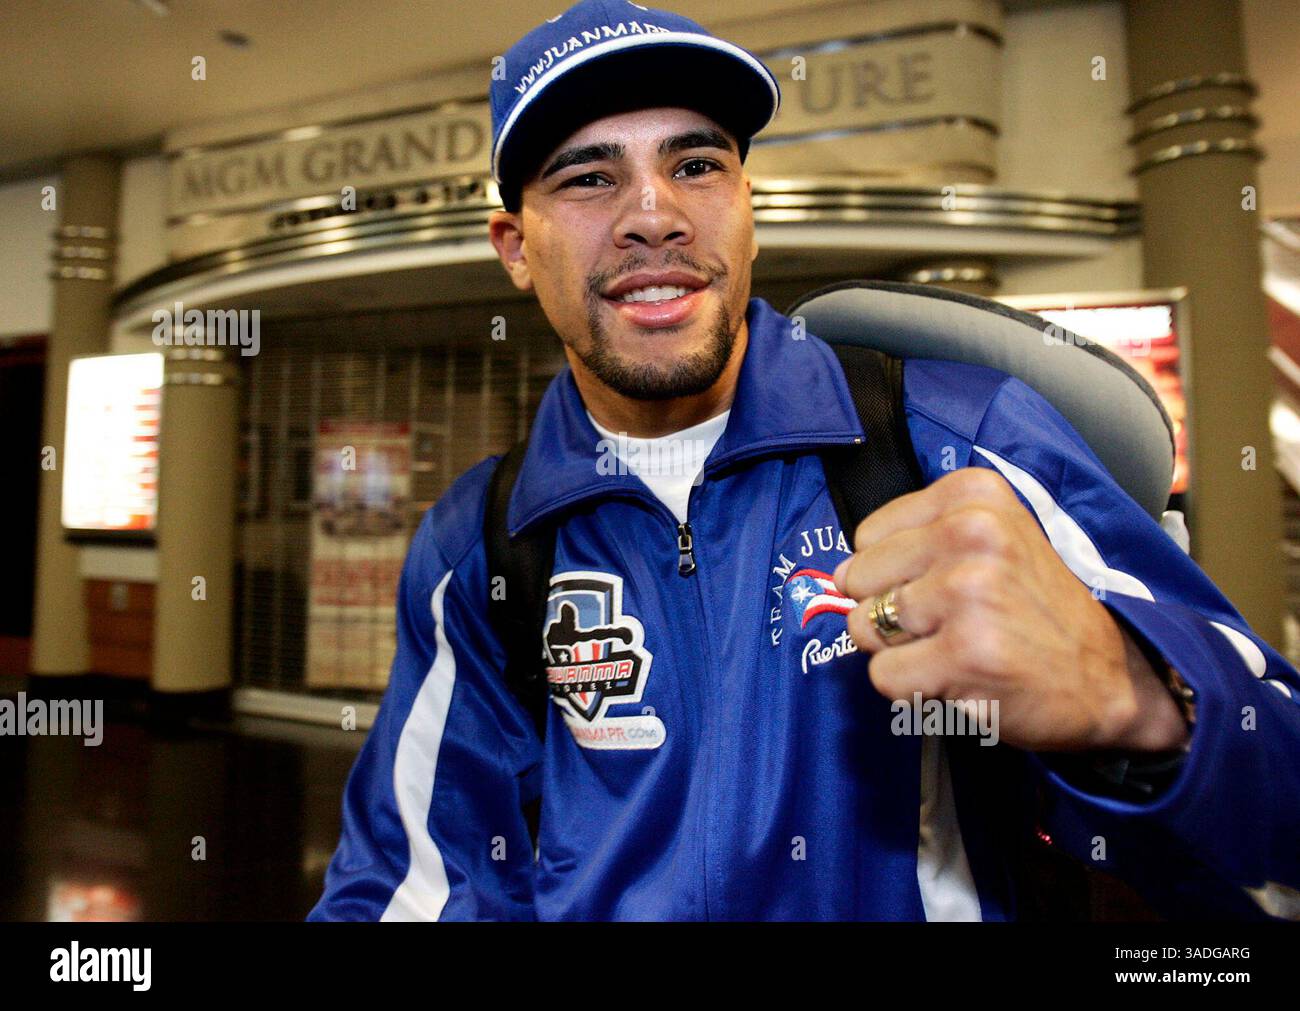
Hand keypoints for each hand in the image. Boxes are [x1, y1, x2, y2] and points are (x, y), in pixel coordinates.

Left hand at [831, 468, 1190, 751]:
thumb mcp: (994, 540)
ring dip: (900, 653)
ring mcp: (967, 593)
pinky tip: (960, 680)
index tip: (943, 585)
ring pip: (865, 629)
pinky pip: (885, 677)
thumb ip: (916, 542)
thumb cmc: (1038, 610)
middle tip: (949, 625)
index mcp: (975, 496)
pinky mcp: (964, 654)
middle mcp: (971, 534)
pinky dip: (912, 690)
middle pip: (858, 580)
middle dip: (887, 613)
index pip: (867, 537)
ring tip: (956, 650)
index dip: (892, 573)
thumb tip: (837, 578)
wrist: (1115, 678)